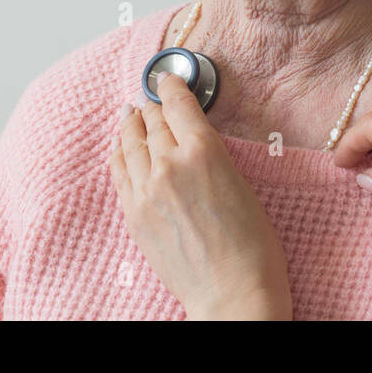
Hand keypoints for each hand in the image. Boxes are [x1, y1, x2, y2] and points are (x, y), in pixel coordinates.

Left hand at [109, 74, 292, 319]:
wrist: (232, 294)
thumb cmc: (252, 245)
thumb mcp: (240, 183)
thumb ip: (210, 155)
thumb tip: (191, 139)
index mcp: (204, 149)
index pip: (177, 103)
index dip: (170, 85)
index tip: (167, 78)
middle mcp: (169, 163)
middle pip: (151, 120)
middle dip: (153, 107)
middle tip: (154, 101)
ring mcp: (146, 189)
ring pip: (130, 141)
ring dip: (133, 125)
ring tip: (132, 116)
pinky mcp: (133, 214)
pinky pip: (119, 171)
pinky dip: (120, 153)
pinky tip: (123, 147)